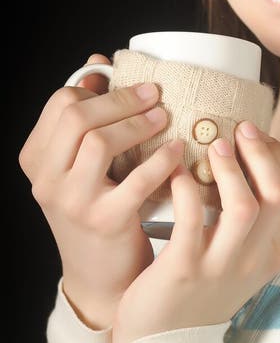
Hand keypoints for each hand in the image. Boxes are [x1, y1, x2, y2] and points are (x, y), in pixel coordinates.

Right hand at [18, 53, 185, 328]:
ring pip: (100, 141)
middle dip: (122, 99)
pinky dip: (162, 158)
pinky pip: (136, 178)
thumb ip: (88, 119)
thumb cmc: (100, 209)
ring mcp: (72, 202)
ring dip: (139, 123)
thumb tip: (98, 64)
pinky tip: (179, 150)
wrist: (102, 277)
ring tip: (165, 118)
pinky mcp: (104, 221)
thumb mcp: (83, 166)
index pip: (61, 103)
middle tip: (155, 94)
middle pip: (77, 116)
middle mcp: (46, 179)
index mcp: (37, 159)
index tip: (133, 85)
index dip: (99, 88)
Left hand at [111, 121, 279, 342]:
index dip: (277, 154)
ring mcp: (221, 266)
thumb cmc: (199, 287)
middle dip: (262, 152)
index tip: (255, 134)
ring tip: (213, 145)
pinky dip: (185, 186)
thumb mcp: (240, 256)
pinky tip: (176, 171)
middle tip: (239, 129)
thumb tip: (249, 152)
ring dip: (229, 168)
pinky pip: (190, 217)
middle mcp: (255, 259)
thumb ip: (251, 216)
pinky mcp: (184, 270)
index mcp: (274, 251)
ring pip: (244, 206)